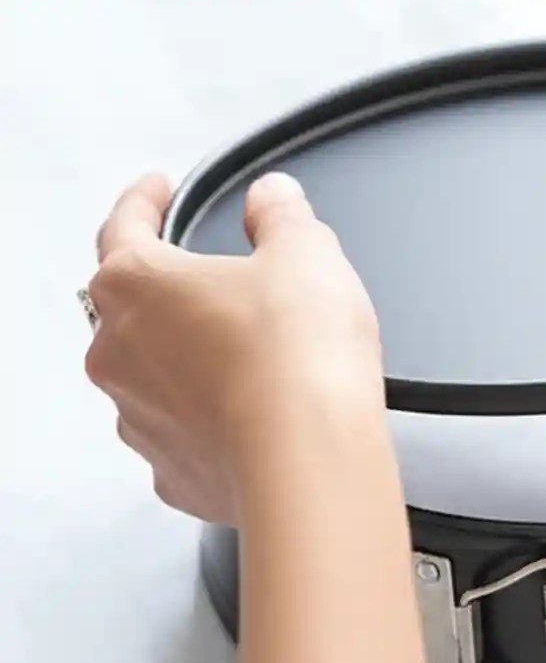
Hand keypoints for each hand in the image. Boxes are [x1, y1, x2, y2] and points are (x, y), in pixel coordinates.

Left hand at [85, 173, 383, 524]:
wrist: (309, 456)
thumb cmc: (298, 355)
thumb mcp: (306, 251)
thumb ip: (281, 215)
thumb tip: (272, 199)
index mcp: (136, 283)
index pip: (124, 225)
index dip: (144, 201)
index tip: (156, 191)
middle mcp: (118, 351)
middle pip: (134, 306)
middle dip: (176, 293)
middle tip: (229, 286)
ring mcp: (138, 418)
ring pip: (155, 375)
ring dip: (192, 361)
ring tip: (255, 359)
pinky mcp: (172, 471)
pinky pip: (183, 433)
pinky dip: (211, 421)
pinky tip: (256, 414)